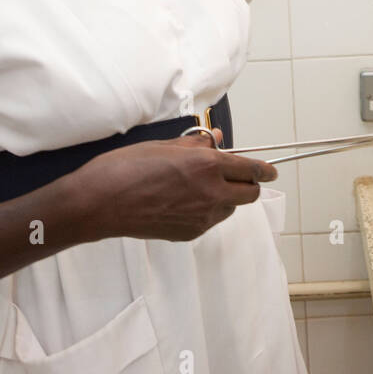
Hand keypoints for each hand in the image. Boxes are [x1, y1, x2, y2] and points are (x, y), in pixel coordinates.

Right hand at [67, 130, 276, 242]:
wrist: (100, 203)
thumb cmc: (127, 167)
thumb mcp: (164, 146)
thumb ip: (196, 144)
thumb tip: (217, 140)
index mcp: (208, 165)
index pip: (252, 169)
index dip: (265, 169)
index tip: (271, 170)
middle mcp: (212, 193)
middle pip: (250, 194)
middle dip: (247, 184)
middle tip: (233, 176)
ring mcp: (202, 217)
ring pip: (230, 208)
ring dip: (226, 197)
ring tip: (198, 188)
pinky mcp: (189, 233)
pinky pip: (209, 221)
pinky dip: (206, 211)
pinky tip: (181, 203)